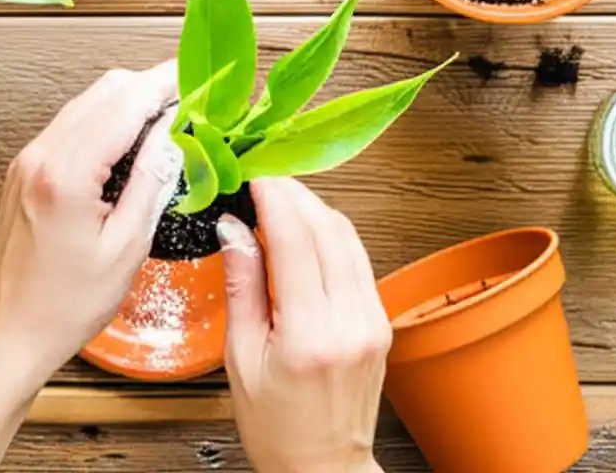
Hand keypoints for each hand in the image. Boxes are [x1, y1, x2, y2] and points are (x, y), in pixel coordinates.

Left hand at [0, 60, 182, 375]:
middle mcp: (40, 157)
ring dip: (128, 101)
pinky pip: (70, 125)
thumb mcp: (127, 246)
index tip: (199, 76)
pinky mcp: (24, 170)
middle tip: (192, 97)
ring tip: (169, 116)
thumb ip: (152, 180)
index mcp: (66, 174)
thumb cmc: (66, 304)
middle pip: (105, 90)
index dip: (167, 84)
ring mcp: (27, 160)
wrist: (13, 331)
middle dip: (151, 86)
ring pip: (86, 103)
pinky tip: (131, 138)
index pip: (126, 103)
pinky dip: (104, 120)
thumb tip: (175, 135)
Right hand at [218, 178, 390, 472]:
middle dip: (294, 194)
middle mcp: (349, 323)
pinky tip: (305, 234)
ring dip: (314, 209)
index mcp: (309, 336)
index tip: (255, 173)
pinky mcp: (380, 321)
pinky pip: (357, 260)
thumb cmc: (277, 428)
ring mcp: (372, 320)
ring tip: (281, 199)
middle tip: (263, 177)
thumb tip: (235, 229)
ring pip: (348, 238)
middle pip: (326, 230)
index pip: (294, 241)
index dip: (275, 196)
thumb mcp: (241, 359)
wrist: (323, 467)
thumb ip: (243, 286)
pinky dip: (330, 236)